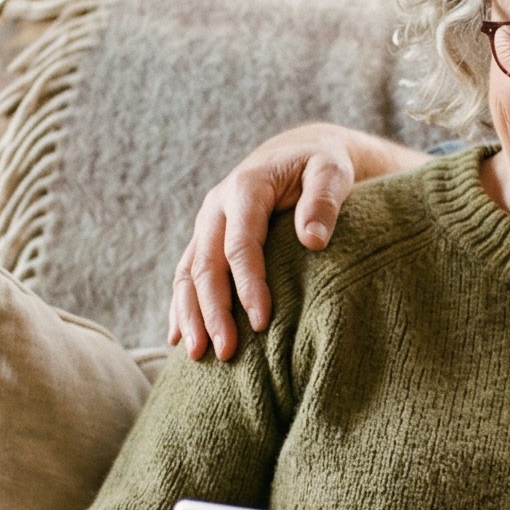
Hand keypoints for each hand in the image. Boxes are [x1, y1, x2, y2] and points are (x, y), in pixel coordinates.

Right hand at [169, 123, 420, 359]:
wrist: (296, 153)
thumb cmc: (321, 165)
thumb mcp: (331, 171)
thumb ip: (324, 200)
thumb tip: (313, 240)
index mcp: (246, 187)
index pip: (241, 244)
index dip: (248, 284)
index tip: (262, 321)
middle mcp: (217, 206)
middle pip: (207, 264)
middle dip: (213, 310)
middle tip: (226, 351)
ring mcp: (207, 224)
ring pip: (188, 273)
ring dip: (190, 315)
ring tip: (197, 355)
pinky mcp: (205, 239)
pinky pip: (185, 276)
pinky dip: (180, 307)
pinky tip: (178, 338)